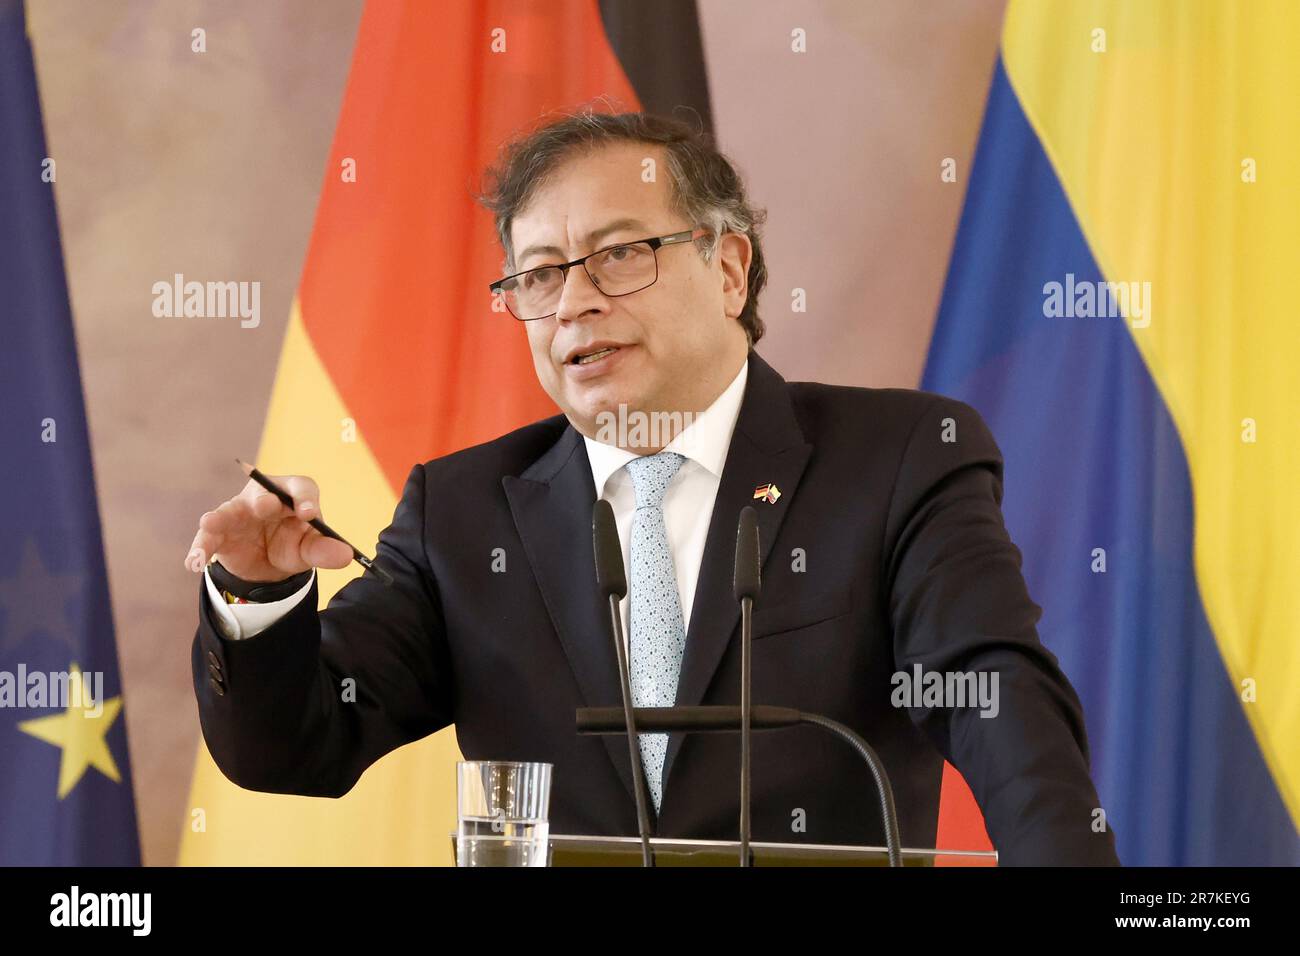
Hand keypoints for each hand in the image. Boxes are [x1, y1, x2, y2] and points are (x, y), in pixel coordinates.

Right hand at [184, 474, 353, 581]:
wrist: (267, 566)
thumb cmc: (292, 545)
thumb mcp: (309, 550)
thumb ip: (325, 550)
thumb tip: (346, 556)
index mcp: (292, 495)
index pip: (301, 487)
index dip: (305, 497)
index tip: (310, 514)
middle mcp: (263, 498)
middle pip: (263, 492)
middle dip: (264, 499)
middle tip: (265, 506)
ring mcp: (237, 514)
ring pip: (227, 511)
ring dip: (218, 517)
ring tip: (209, 523)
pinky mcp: (219, 534)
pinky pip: (207, 539)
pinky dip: (199, 549)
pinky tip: (193, 562)